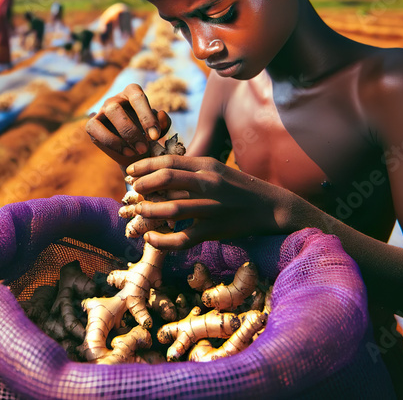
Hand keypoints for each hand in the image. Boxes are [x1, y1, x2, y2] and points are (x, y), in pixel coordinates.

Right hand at [85, 83, 171, 169]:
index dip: (146, 117)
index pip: (137, 97)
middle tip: (144, 148)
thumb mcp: (158, 129)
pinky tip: (126, 152)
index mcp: (132, 93)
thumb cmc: (147, 134)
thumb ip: (163, 122)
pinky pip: (96, 130)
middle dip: (131, 130)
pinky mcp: (92, 125)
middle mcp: (115, 99)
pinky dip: (112, 143)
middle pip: (117, 107)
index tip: (155, 136)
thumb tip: (162, 115)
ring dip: (122, 136)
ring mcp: (101, 110)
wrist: (135, 150)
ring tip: (136, 152)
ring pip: (108, 115)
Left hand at [126, 156, 301, 249]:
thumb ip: (192, 170)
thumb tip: (160, 172)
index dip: (145, 167)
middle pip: (166, 179)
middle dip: (143, 186)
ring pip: (171, 209)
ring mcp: (213, 207)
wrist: (272, 207)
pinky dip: (163, 240)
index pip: (168, 161)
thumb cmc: (240, 188)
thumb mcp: (218, 170)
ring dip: (149, 211)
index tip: (131, 173)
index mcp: (207, 165)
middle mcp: (209, 183)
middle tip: (133, 192)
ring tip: (138, 212)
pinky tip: (151, 239)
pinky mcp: (215, 229)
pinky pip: (183, 238)